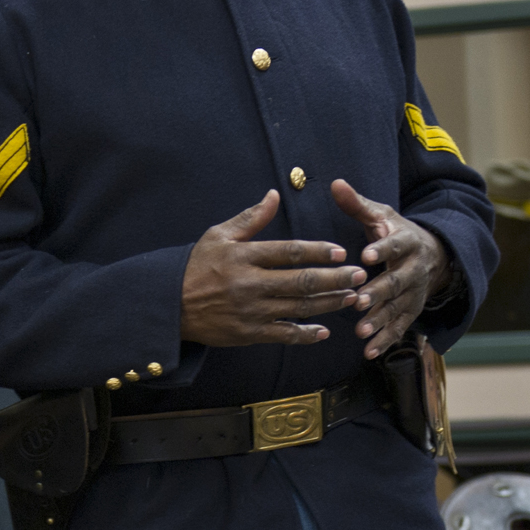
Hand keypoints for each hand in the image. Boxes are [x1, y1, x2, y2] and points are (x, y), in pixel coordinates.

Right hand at [180, 191, 367, 346]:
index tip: (340, 252)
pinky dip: (306, 334)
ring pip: (299, 308)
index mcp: (243, 256)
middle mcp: (249, 284)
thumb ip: (250, 218)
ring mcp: (251, 311)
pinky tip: (324, 330)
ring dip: (329, 303)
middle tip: (359, 276)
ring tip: (352, 297)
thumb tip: (274, 195)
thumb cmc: (196, 267)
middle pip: (301, 281)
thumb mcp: (217, 236)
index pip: (288, 252)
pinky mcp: (248, 333)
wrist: (170, 306)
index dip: (317, 251)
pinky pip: (284, 335)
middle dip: (335, 279)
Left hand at [329, 178, 450, 359]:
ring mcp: (414, 292)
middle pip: (397, 281)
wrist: (434, 254)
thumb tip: (335, 183)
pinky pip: (400, 327)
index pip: (396, 244)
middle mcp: (414, 269)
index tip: (365, 255)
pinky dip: (386, 340)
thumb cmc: (396, 232)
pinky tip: (369, 352)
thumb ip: (358, 204)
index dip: (382, 249)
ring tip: (362, 331)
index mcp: (406, 242)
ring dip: (381, 320)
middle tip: (358, 300)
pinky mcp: (412, 310)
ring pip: (398, 307)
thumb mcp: (381, 215)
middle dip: (379, 291)